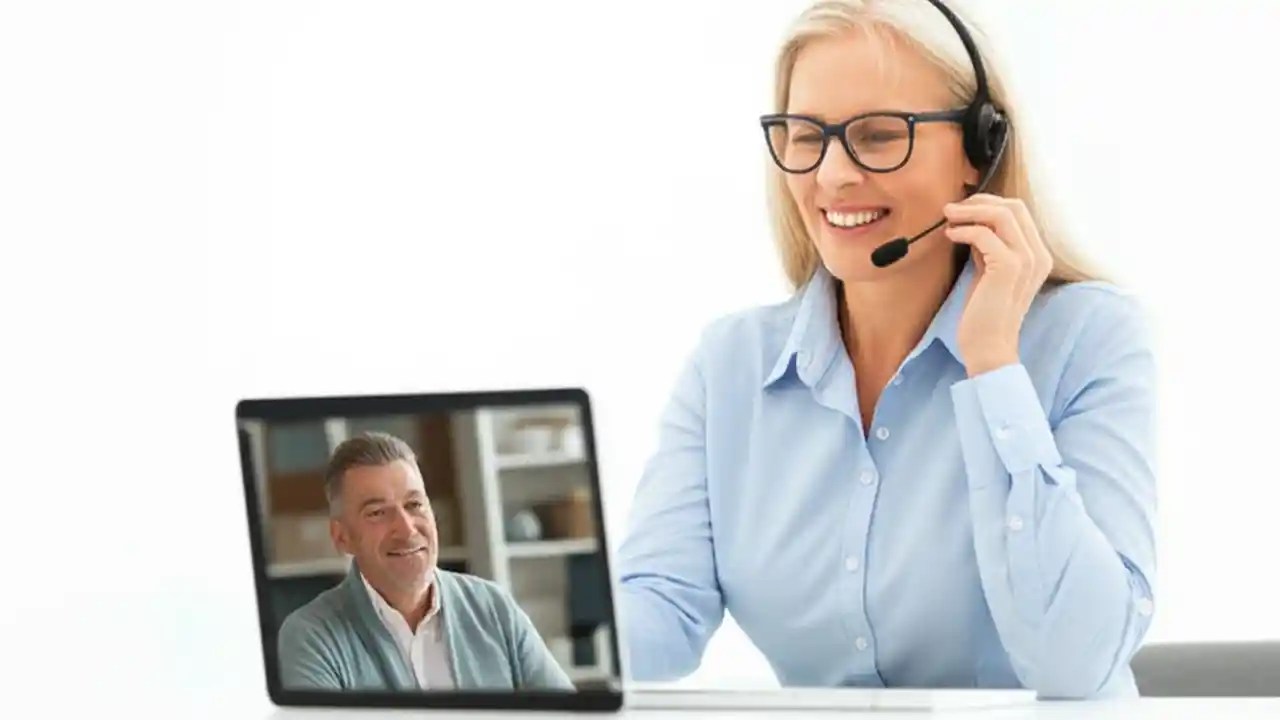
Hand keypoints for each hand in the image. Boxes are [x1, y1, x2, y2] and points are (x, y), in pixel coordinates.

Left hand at [942, 194, 1052, 376]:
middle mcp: (1038, 255)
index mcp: (1038, 255)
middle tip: (952, 208)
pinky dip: (964, 229)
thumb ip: (989, 248)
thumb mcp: (990, 273)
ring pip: (1002, 214)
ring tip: (948, 216)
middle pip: (1014, 205)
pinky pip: (985, 234)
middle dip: (980, 201)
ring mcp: (1027, 260)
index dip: (989, 203)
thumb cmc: (984, 313)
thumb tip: (973, 223)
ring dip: (970, 211)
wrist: (988, 348)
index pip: (1019, 211)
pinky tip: (949, 235)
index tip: (963, 208)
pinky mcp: (1009, 269)